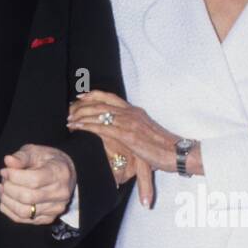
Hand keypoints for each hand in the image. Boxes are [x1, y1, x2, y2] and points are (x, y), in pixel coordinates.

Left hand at [0, 144, 75, 225]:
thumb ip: (22, 156)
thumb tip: (8, 161)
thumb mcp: (36, 152)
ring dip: (7, 200)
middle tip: (4, 179)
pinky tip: (6, 198)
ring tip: (3, 188)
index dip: (14, 176)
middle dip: (9, 188)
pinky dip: (9, 210)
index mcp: (59, 173)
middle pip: (28, 198)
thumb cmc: (48, 161)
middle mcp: (60, 194)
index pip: (34, 180)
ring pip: (24, 212)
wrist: (65, 175)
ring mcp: (55, 209)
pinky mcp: (48, 218)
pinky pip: (23, 219)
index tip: (4, 171)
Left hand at [68, 90, 195, 206]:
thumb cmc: (164, 147)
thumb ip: (134, 129)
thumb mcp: (147, 133)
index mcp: (135, 111)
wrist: (177, 153)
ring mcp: (129, 122)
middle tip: (70, 110)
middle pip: (100, 103)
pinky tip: (76, 128)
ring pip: (98, 114)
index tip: (81, 96)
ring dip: (81, 116)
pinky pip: (101, 127)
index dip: (94, 95)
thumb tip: (123, 133)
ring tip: (69, 120)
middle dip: (82, 106)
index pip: (111, 97)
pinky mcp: (127, 135)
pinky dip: (86, 126)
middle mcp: (131, 113)